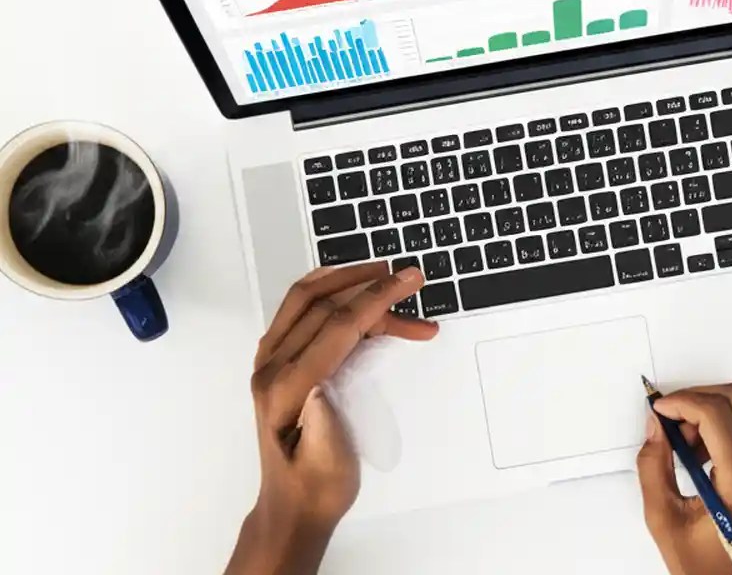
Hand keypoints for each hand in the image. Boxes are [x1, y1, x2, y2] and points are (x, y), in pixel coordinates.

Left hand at [226, 263, 437, 574]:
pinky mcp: (277, 363)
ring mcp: (270, 363)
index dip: (376, 300)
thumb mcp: (328, 467)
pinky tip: (349, 287)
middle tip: (409, 277)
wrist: (291, 506)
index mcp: (286, 390)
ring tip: (385, 277)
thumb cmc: (315, 489)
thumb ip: (324, 428)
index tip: (406, 281)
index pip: (335, 327)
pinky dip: (328, 292)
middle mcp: (271, 369)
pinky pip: (298, 311)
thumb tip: (322, 386)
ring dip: (347, 281)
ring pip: (306, 301)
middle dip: (370, 285)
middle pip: (323, 306)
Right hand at [636, 384, 731, 574]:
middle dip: (699, 399)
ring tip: (689, 445)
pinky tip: (709, 455)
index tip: (662, 409)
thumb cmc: (712, 574)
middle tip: (673, 420)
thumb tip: (656, 427)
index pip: (717, 414)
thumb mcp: (667, 522)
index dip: (683, 402)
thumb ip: (654, 467)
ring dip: (715, 414)